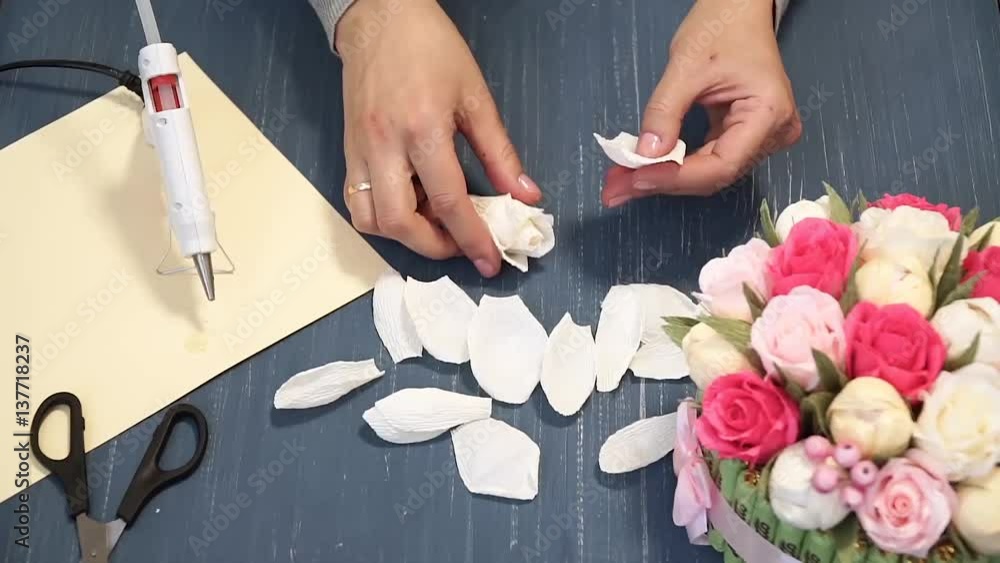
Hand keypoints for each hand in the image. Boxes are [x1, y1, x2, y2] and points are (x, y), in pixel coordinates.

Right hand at [337, 0, 540, 275]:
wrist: (379, 17)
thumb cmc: (430, 48)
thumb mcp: (475, 97)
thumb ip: (500, 153)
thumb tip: (525, 195)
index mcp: (423, 129)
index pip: (449, 201)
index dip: (473, 238)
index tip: (490, 260)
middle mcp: (384, 146)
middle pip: (401, 223)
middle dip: (435, 247)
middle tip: (462, 244)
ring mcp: (360, 151)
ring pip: (371, 220)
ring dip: (405, 236)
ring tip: (435, 224)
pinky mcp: (347, 151)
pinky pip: (357, 202)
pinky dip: (383, 219)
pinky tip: (410, 207)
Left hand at [602, 0, 800, 205]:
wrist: (738, 11)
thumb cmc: (720, 28)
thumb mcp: (685, 67)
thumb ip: (665, 112)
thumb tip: (645, 155)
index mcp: (769, 114)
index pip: (722, 164)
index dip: (677, 177)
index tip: (636, 179)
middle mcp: (774, 133)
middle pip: (714, 174)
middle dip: (663, 181)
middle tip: (616, 189)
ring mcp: (762, 138)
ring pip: (708, 173)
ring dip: (664, 178)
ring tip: (622, 182)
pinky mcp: (744, 137)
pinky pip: (708, 160)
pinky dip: (675, 166)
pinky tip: (644, 170)